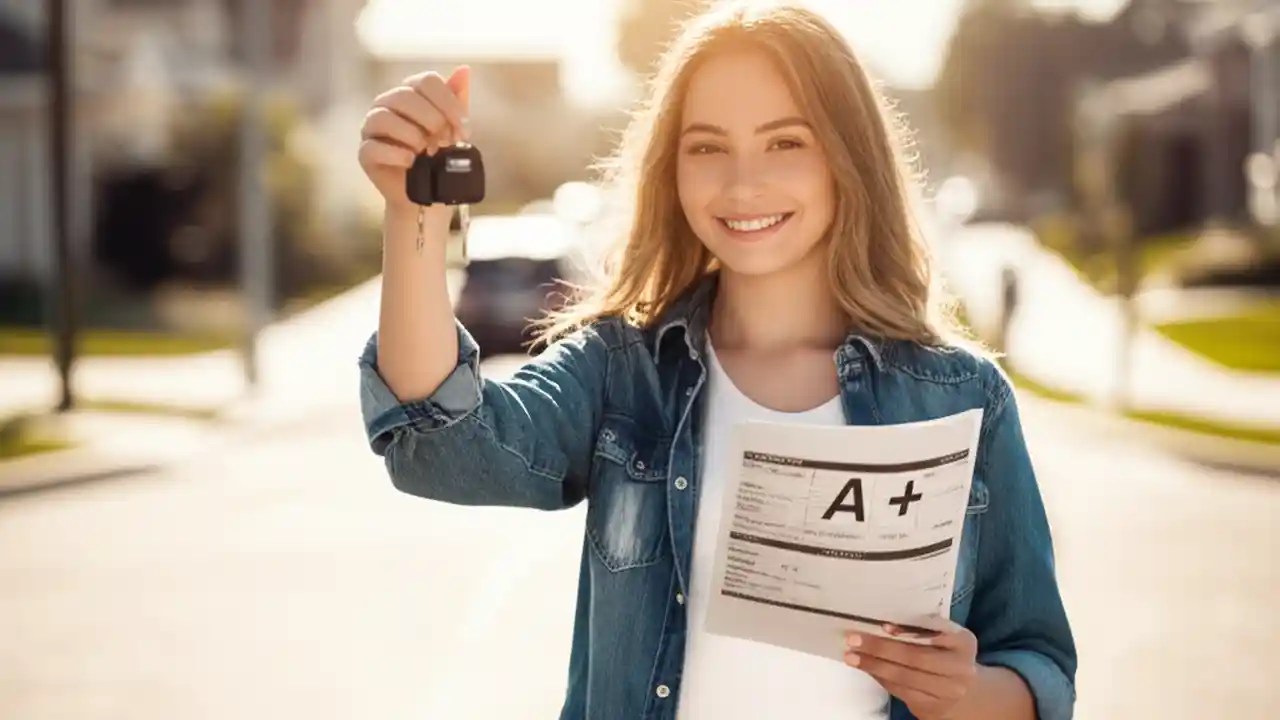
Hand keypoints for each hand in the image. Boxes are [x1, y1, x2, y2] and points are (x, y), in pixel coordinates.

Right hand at [358, 66, 470, 215]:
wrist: (426, 194)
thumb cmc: (439, 156)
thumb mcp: (453, 127)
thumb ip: (456, 98)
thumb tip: (464, 69)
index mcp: (409, 92)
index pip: (427, 80)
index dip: (449, 103)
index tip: (464, 130)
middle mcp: (387, 104)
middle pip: (405, 96)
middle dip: (432, 120)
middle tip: (445, 142)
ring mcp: (372, 127)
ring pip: (384, 117)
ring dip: (412, 135)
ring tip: (426, 151)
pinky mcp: (365, 153)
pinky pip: (373, 146)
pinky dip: (397, 154)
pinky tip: (412, 161)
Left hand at [844, 621, 977, 719]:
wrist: (968, 692)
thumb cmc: (949, 654)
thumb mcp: (948, 635)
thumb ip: (925, 627)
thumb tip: (888, 625)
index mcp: (963, 643)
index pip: (935, 635)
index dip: (908, 632)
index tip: (883, 626)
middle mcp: (959, 669)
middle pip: (915, 659)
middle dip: (881, 649)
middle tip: (853, 639)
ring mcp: (946, 692)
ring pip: (904, 678)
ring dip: (873, 666)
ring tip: (851, 656)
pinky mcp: (931, 708)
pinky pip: (900, 691)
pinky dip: (880, 678)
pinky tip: (866, 668)